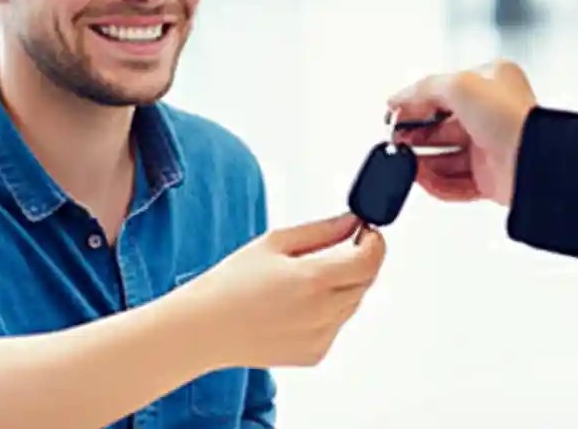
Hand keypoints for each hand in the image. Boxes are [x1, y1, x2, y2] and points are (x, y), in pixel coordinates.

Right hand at [177, 214, 385, 368]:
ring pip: (352, 304)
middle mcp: (322, 312)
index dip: (375, 243)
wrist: (202, 329)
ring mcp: (320, 337)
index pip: (370, 260)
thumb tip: (353, 222)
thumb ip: (322, 231)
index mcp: (314, 280)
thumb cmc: (230, 284)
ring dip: (344, 287)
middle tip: (339, 249)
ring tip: (305, 280)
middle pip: (365, 282)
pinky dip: (328, 312)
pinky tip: (296, 306)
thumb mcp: (275, 243)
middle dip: (360, 262)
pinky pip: (336, 326)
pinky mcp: (314, 354)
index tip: (368, 233)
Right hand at [387, 59, 536, 205]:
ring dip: (422, 161)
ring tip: (404, 162)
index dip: (417, 102)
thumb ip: (424, 88)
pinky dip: (436, 183)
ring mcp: (492, 148)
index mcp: (493, 83)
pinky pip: (456, 183)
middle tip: (396, 139)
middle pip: (442, 126)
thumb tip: (399, 99)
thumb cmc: (512, 118)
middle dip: (415, 134)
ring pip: (446, 157)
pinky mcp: (491, 179)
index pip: (445, 91)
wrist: (534, 162)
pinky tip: (421, 178)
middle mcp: (493, 115)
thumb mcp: (460, 85)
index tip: (395, 113)